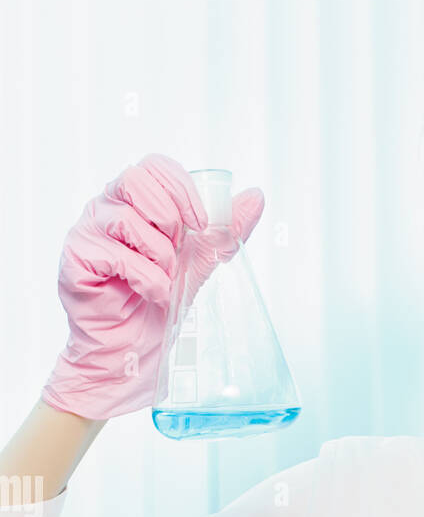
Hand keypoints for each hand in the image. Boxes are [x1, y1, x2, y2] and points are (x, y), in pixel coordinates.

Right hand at [41, 153, 263, 420]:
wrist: (135, 349)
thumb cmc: (158, 302)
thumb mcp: (200, 261)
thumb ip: (224, 230)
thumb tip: (256, 196)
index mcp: (133, 200)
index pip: (154, 166)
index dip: (182, 189)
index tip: (202, 223)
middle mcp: (105, 208)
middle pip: (135, 179)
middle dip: (169, 219)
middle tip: (177, 253)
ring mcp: (86, 231)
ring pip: (127, 219)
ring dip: (160, 256)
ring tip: (164, 280)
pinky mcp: (75, 260)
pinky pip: (116, 255)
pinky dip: (146, 279)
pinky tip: (151, 295)